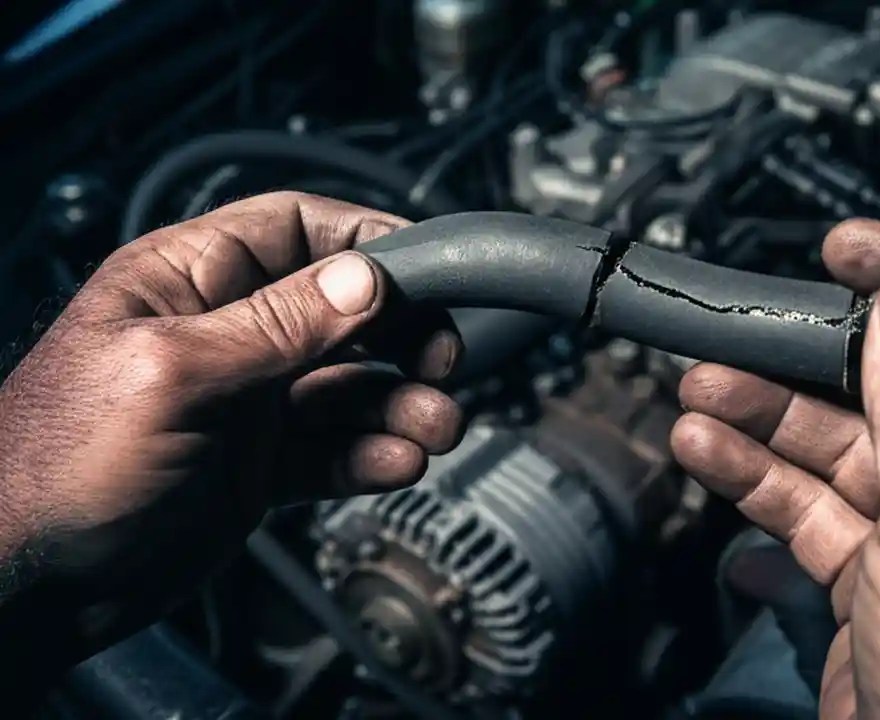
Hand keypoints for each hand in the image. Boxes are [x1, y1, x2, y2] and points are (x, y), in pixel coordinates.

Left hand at [0, 192, 462, 684]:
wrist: (28, 584)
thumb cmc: (55, 465)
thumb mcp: (173, 376)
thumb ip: (277, 326)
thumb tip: (363, 279)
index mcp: (188, 282)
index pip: (298, 229)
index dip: (369, 242)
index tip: (432, 270)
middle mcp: (225, 333)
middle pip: (343, 310)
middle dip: (403, 334)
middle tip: (446, 360)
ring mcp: (246, 401)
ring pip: (350, 385)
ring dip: (401, 403)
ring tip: (435, 426)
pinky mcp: (259, 463)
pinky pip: (336, 448)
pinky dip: (373, 455)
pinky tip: (396, 464)